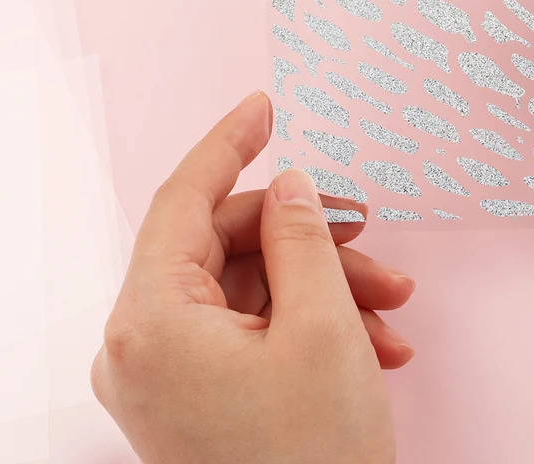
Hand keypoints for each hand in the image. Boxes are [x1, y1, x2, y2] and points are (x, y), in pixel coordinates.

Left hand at [91, 91, 413, 463]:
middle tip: (370, 236)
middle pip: (227, 246)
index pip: (184, 198)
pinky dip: (310, 323)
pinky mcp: (191, 399)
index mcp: (150, 318)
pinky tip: (373, 341)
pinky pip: (249, 330)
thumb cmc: (313, 458)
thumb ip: (300, 236)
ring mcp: (164, 377)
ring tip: (392, 307)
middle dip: (308, 239)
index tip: (266, 105)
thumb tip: (287, 183)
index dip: (230, 143)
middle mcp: (141, 344)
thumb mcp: (323, 326)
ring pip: (248, 288)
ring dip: (324, 285)